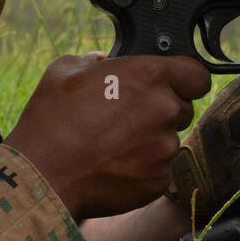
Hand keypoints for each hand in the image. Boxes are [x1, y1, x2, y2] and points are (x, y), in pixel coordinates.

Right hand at [5, 53, 211, 220]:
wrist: (43, 176)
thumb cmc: (51, 121)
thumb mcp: (66, 69)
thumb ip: (96, 60)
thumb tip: (105, 62)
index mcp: (148, 75)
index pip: (196, 74)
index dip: (185, 78)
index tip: (172, 84)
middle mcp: (164, 109)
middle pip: (182, 107)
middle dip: (161, 110)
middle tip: (128, 116)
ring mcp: (164, 148)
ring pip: (169, 139)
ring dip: (151, 140)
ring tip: (114, 143)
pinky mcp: (159, 179)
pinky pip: (160, 168)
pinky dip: (143, 167)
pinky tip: (114, 164)